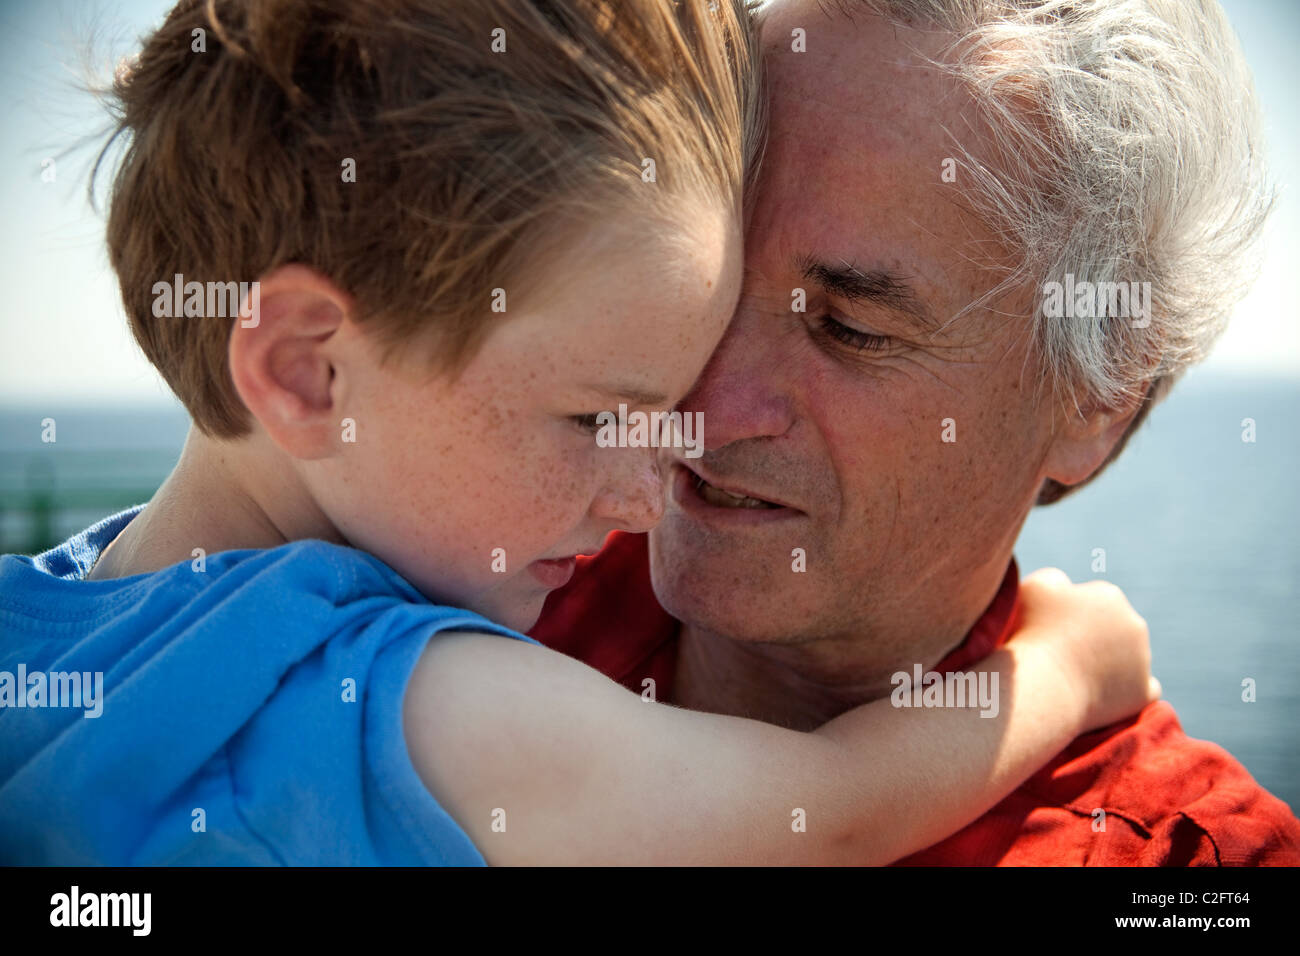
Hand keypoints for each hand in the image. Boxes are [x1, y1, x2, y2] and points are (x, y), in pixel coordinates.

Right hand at [1013, 568, 1160, 732]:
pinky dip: (1128, 689)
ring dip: (1111, 662)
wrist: (1045, 684)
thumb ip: (1054, 578)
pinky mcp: (1144, 691)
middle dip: (1095, 636)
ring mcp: (1143, 659)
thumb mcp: (1035, 588)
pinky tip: (1108, 692)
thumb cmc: (1035, 633)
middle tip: (1063, 653)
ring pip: (1129, 656)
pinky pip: (1145, 687)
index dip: (1070, 614)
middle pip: (1114, 628)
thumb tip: (1064, 585)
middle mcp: (1134, 623)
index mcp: (1109, 595)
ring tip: (1077, 675)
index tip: (1050, 630)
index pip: (1092, 601)